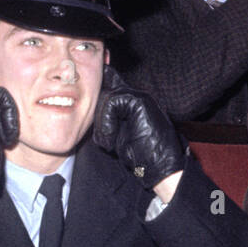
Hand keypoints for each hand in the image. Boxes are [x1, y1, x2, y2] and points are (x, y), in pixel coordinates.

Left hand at [92, 67, 186, 188]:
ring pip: (106, 96)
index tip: (89, 101)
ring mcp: (139, 96)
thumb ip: (105, 118)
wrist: (160, 167)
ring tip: (109, 142)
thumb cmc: (139, 156)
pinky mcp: (140, 100)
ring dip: (102, 123)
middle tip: (104, 140)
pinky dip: (107, 122)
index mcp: (131, 102)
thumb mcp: (115, 134)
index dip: (97, 86)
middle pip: (102, 89)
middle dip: (97, 116)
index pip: (109, 79)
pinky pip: (111, 102)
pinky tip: (113, 138)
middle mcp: (136, 95)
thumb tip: (87, 109)